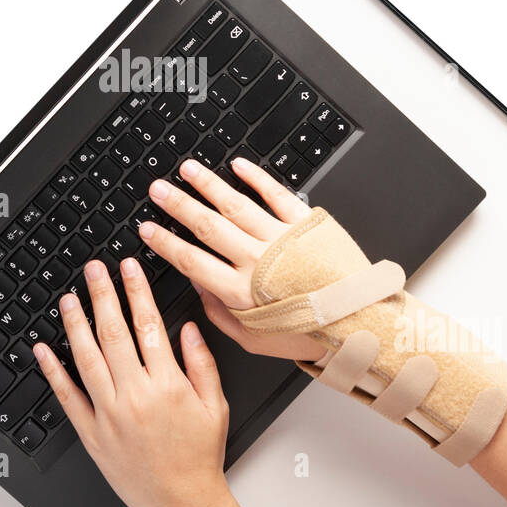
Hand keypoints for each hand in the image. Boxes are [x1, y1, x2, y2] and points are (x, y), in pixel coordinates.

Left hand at [32, 257, 238, 506]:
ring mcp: (110, 414)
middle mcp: (135, 395)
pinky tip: (43, 349)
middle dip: (103, 294)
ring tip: (69, 298)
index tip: (128, 268)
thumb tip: (189, 327)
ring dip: (75, 324)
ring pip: (87, 358)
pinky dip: (53, 371)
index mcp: (168, 384)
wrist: (180, 502)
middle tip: (93, 270)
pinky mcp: (92, 434)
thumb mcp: (215, 406)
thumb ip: (202, 363)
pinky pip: (67, 397)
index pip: (148, 324)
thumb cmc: (199, 456)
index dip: (136, 290)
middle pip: (113, 333)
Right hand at [137, 156, 326, 363]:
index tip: (148, 229)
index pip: (191, 261)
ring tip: (188, 170)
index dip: (165, 243)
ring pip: (235, 204)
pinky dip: (255, 177)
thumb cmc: (309, 334)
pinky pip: (275, 194)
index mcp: (240, 292)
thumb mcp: (255, 340)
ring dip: (207, 184)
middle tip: (158, 190)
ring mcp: (280, 239)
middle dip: (178, 205)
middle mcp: (256, 261)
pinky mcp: (305, 225)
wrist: (358, 323)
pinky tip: (237, 166)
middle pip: (207, 226)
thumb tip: (199, 288)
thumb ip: (221, 316)